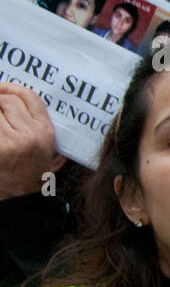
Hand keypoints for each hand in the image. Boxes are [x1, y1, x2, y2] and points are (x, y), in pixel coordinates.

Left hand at [0, 82, 64, 199]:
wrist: (19, 198)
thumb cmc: (31, 173)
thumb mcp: (48, 149)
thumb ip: (37, 125)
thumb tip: (13, 97)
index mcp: (45, 132)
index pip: (29, 97)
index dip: (11, 87)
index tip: (1, 88)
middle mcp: (29, 134)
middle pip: (8, 100)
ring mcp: (9, 141)